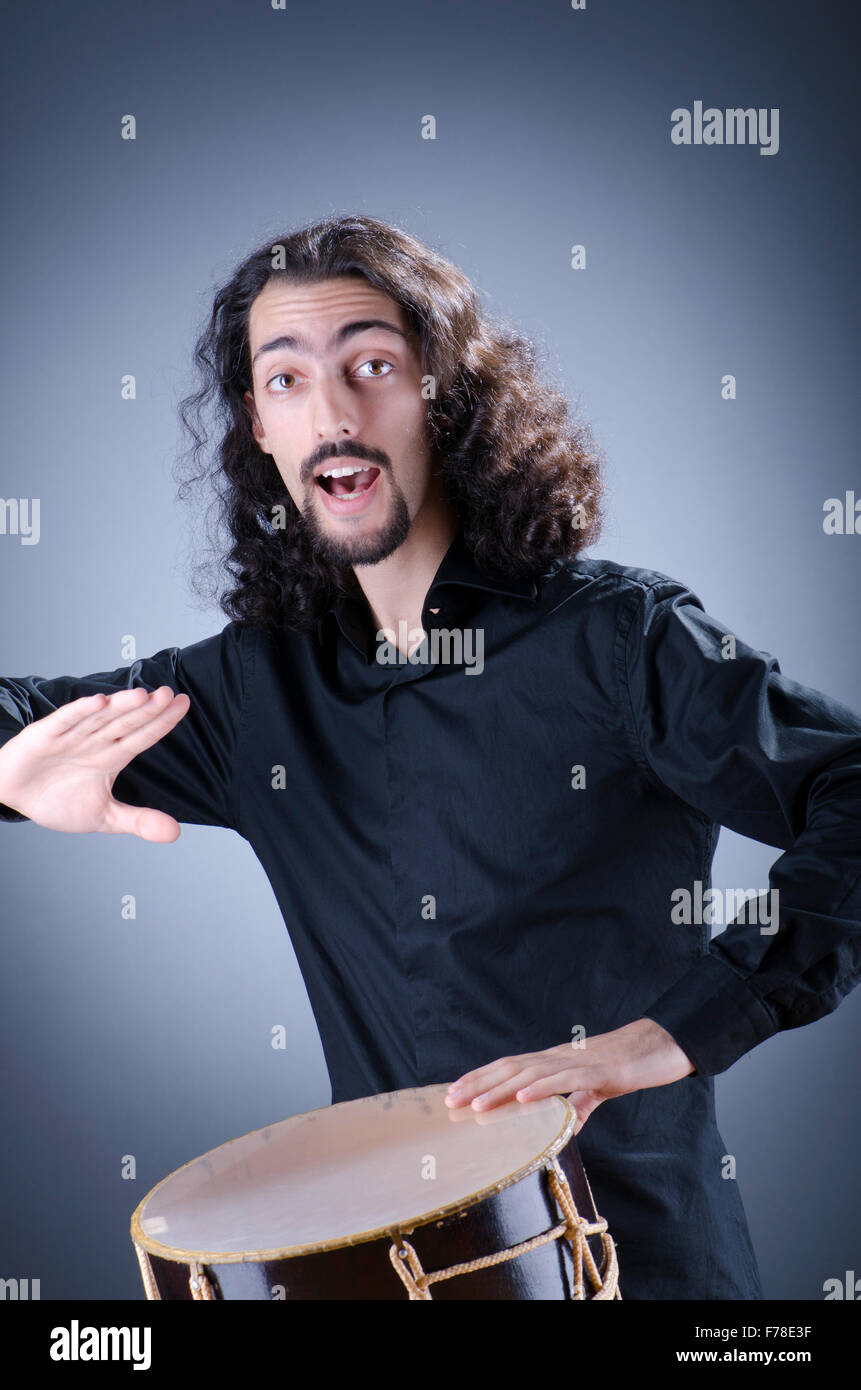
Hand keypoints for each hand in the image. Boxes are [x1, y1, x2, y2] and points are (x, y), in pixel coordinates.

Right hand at [0, 687, 189, 840]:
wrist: (14, 797)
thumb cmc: (57, 799)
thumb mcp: (104, 817)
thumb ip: (138, 821)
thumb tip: (175, 832)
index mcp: (112, 756)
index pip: (143, 736)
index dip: (162, 721)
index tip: (184, 704)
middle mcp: (95, 741)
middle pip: (126, 722)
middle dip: (148, 709)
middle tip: (169, 695)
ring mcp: (71, 736)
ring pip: (100, 718)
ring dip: (120, 706)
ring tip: (142, 695)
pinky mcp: (44, 736)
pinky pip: (65, 721)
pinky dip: (80, 712)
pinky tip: (98, 702)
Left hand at [444, 1018, 694, 1133]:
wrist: (657, 1046)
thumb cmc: (624, 1066)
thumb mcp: (593, 1090)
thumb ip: (576, 1105)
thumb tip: (564, 1129)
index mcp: (554, 1061)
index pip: (509, 1067)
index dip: (481, 1077)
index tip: (454, 1092)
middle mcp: (558, 1058)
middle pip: (511, 1068)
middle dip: (479, 1084)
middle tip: (451, 1101)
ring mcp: (576, 1063)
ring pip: (531, 1074)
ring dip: (501, 1090)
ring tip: (478, 1106)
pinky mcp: (597, 1072)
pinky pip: (566, 1081)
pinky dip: (542, 1089)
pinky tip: (524, 1099)